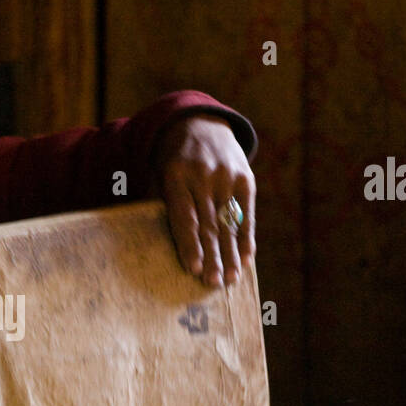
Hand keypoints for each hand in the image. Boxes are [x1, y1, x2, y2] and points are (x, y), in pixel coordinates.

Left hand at [153, 113, 255, 286]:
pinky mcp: (245, 178)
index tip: (193, 268)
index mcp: (176, 175)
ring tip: (231, 279)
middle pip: (208, 223)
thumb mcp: (159, 174)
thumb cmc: (172, 160)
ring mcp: (227, 176)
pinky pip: (246, 214)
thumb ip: (163, 204)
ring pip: (229, 222)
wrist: (200, 123)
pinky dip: (246, 238)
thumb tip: (164, 247)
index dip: (189, 244)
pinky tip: (246, 259)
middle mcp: (203, 176)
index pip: (184, 216)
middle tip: (213, 283)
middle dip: (212, 256)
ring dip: (231, 254)